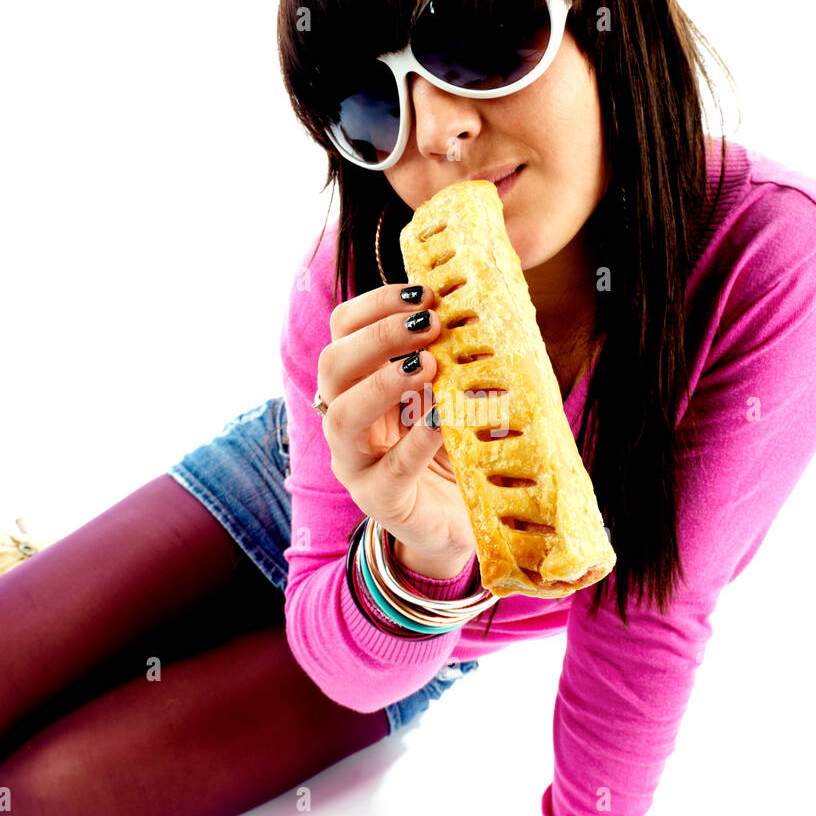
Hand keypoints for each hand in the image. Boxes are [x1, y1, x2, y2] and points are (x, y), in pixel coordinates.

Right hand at [317, 282, 475, 572]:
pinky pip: (389, 469)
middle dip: (379, 336)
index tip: (424, 293)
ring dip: (383, 383)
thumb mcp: (452, 395)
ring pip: (342, 416)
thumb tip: (481, 310)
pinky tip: (442, 419)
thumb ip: (455, 360)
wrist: (458, 523)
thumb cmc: (455, 451)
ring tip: (427, 365)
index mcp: (359, 385)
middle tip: (430, 325)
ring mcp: (356, 463)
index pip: (344, 331)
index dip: (377, 305)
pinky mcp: (380, 501)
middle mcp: (347, 420)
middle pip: (333, 365)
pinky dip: (415, 441)